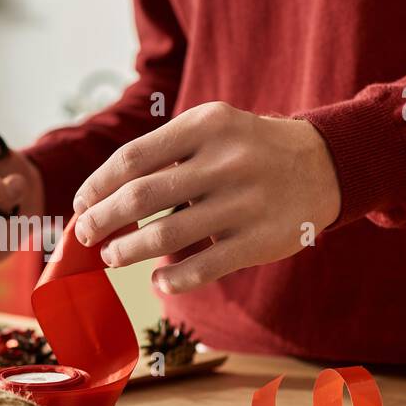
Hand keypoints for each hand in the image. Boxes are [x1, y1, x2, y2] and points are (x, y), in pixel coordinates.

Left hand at [72, 101, 340, 293]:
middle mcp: (225, 161)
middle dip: (102, 220)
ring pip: (166, 235)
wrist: (325, 164)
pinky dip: (171, 278)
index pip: (132, 158)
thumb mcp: (211, 130)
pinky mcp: (261, 240)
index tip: (81, 204)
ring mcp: (245, 202)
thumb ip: (164, 154)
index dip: (97, 185)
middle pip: (141, 197)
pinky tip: (158, 279)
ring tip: (113, 256)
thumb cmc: (248, 150)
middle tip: (86, 235)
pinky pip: (203, 267)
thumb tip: (101, 196)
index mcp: (205, 126)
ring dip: (128, 250)